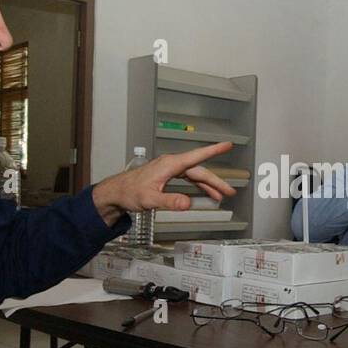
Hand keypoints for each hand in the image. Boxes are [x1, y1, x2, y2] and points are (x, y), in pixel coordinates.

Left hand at [92, 142, 236, 224]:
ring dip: (208, 186)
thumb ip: (169, 201)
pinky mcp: (168, 176)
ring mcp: (170, 170)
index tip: (227, 144)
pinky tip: (205, 195)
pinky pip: (189, 179)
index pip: (196, 156)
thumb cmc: (129, 192)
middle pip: (200, 171)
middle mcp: (171, 164)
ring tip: (221, 196)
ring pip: (195, 176)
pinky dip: (199, 187)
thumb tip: (187, 203)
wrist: (116, 192)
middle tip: (230, 191)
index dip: (213, 150)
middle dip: (216, 182)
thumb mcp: (149, 199)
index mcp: (169, 165)